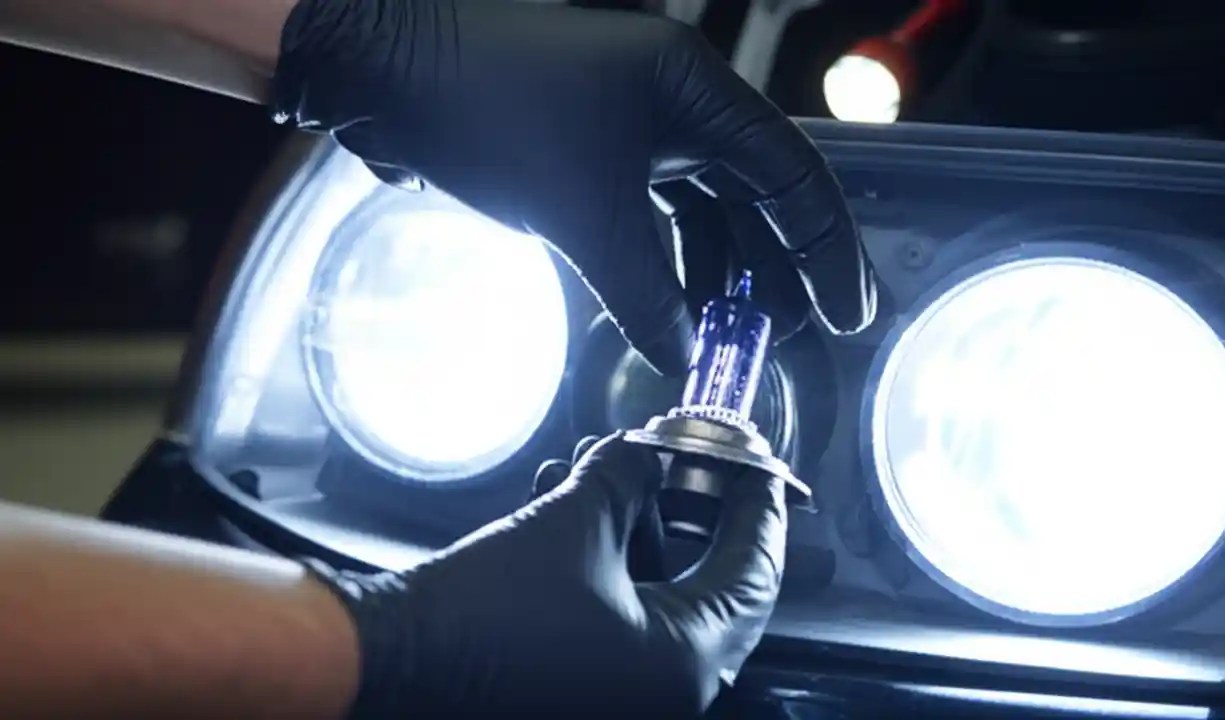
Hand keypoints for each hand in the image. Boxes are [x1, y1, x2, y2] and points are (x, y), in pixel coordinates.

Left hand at [271, 0, 876, 375]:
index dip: (827, 251)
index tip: (846, 318)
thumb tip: (684, 359)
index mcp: (695, 92)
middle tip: (787, 342)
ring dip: (716, 275)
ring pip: (701, 211)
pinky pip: (650, 215)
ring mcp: (633, 125)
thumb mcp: (583, 214)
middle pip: (754, 196)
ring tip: (728, 339)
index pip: (791, 176)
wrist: (385, 68)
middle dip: (774, 273)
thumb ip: (644, 293)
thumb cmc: (490, 111)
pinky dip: (663, 265)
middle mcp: (675, 103)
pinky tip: (669, 311)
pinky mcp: (590, 151)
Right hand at [308, 433, 786, 716]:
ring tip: (599, 465)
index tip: (760, 465)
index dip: (759, 510)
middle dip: (685, 507)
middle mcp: (665, 689)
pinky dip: (605, 558)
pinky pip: (621, 609)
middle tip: (683, 455)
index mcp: (685, 664)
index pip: (753, 577)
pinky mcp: (585, 680)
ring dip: (632, 523)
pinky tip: (571, 501)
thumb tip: (646, 449)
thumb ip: (629, 474)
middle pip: (707, 582)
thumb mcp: (574, 521)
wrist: (397, 655)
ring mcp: (624, 690)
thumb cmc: (488, 611)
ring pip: (657, 590)